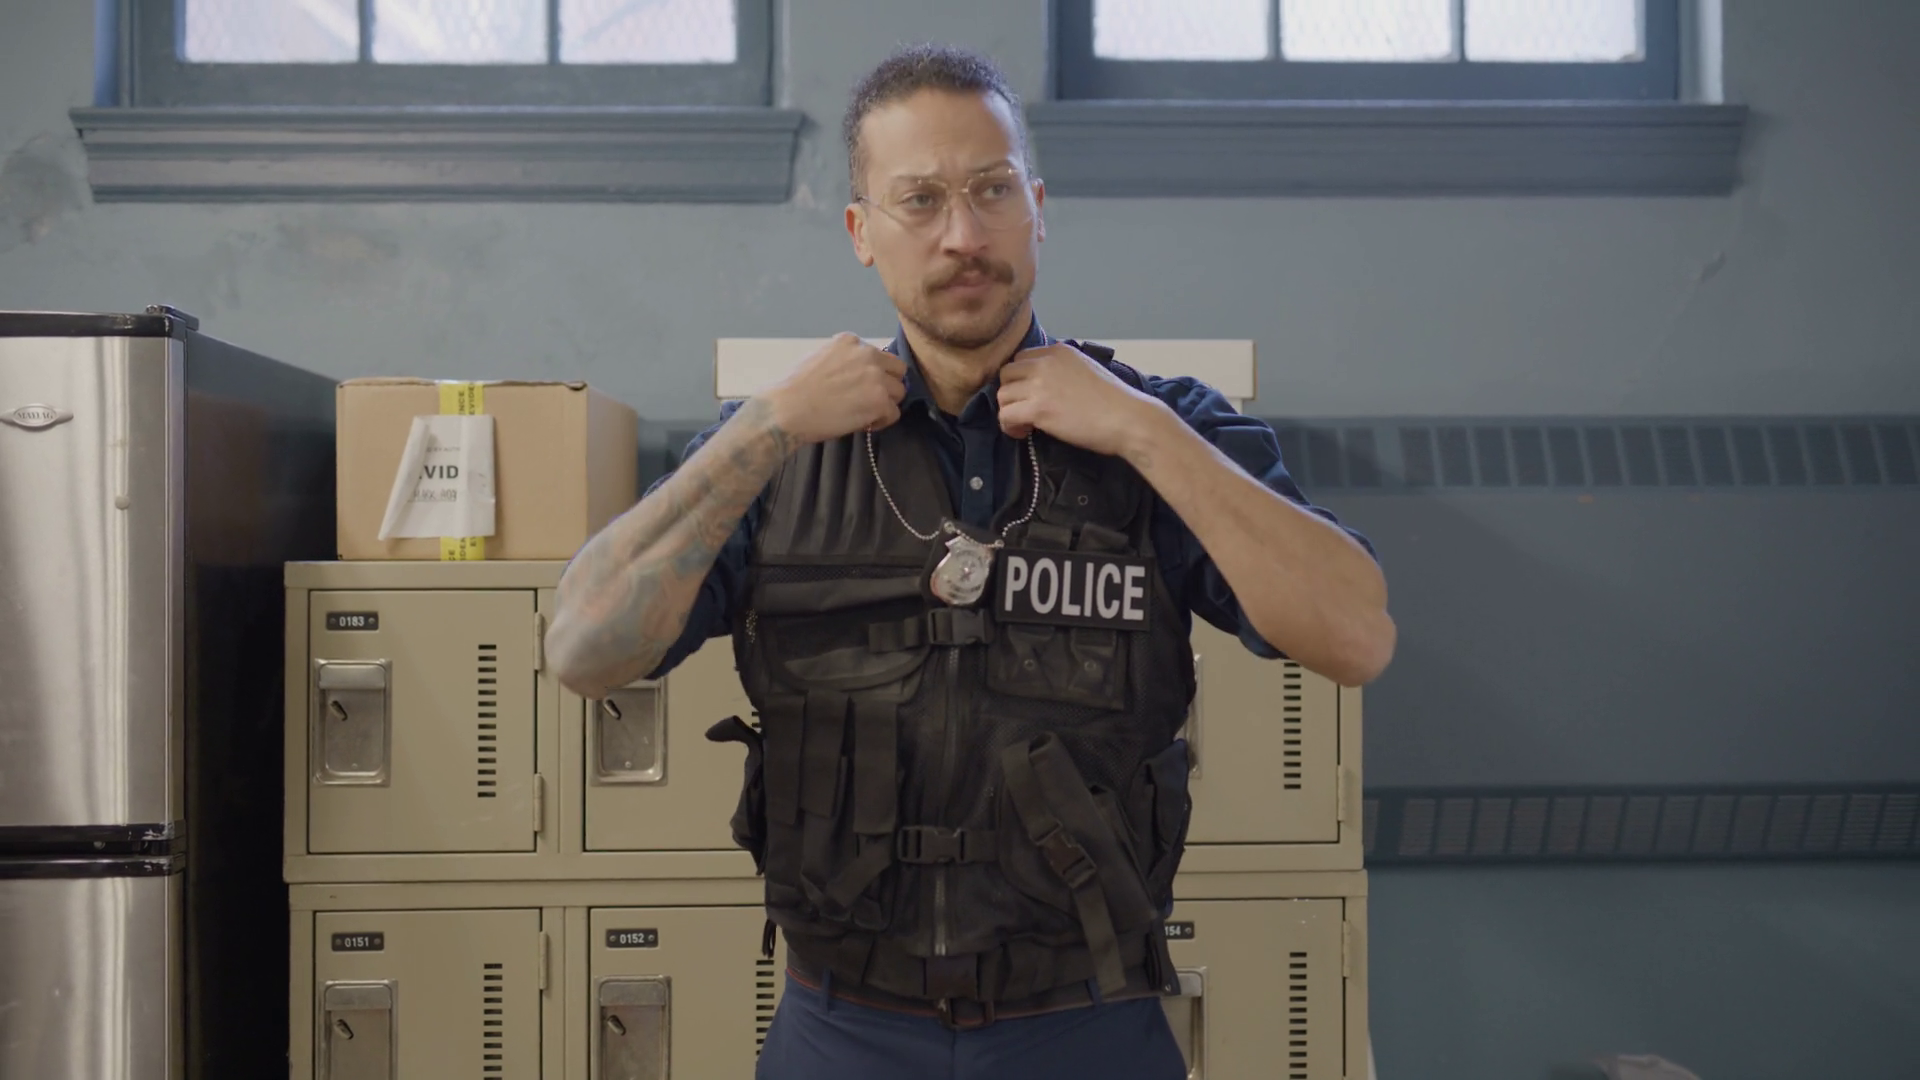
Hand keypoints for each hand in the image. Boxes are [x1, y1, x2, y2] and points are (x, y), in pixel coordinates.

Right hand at [761, 333, 907, 444]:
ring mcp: (876, 377)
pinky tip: (863, 423)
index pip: (879, 355)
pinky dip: (881, 421)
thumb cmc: (795, 389)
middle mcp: (868, 354)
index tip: (859, 387)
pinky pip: (894, 414)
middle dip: (887, 385)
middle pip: (898, 370)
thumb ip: (844, 360)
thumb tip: (859, 374)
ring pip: (899, 392)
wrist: (787, 410)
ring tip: (864, 413)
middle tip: (870, 400)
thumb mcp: (820, 358)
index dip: (873, 373)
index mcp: (851, 341)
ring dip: (885, 404)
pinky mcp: (880, 401)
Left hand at [997, 344, 1157, 456]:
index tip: (1030, 395)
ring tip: (1025, 425)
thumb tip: (1047, 385)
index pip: (1021, 359)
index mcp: (1058, 351)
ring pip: (1002, 395)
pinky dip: (1009, 426)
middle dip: (1011, 393)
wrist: (1127, 418)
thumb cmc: (1114, 400)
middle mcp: (1045, 363)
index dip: (1020, 380)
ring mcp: (1040, 385)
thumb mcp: (1085, 370)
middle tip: (1024, 411)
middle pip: (1006, 374)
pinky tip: (1024, 432)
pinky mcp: (1038, 408)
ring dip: (1009, 411)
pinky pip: (1005, 415)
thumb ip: (1062, 370)